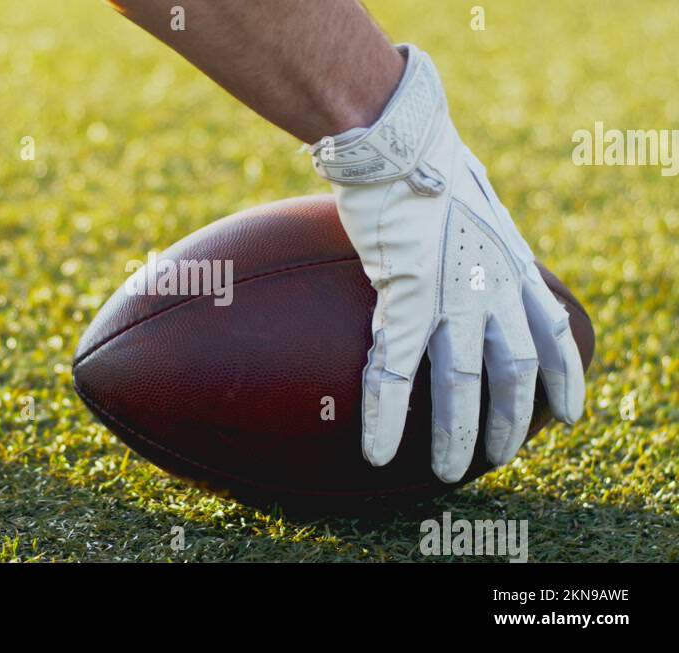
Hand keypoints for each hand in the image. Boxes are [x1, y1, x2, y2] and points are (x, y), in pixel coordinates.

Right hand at [311, 44, 584, 482]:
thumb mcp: (466, 195)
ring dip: (455, 433)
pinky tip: (379, 451)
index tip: (567, 415)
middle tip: (499, 458)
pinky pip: (394, 370)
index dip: (562, 378)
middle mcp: (492, 282)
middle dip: (509, 419)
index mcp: (509, 259)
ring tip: (448, 473)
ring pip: (461, 382)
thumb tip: (452, 238)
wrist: (393, 135)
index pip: (550, 328)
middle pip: (513, 369)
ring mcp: (450, 292)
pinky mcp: (404, 295)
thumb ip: (468, 230)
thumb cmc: (419, 155)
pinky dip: (387, 415)